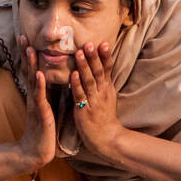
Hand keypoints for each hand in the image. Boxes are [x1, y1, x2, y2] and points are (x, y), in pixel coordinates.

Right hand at [15, 35, 56, 169]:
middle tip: (23, 36)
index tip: (26, 39)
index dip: (29, 55)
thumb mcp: (46, 109)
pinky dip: (40, 85)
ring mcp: (36, 104)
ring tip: (30, 49)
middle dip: (26, 54)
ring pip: (34, 81)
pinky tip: (40, 74)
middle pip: (29, 71)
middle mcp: (34, 97)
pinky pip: (40, 97)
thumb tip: (50, 82)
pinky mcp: (41, 113)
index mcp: (37, 95)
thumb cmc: (44, 132)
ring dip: (32, 64)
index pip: (32, 70)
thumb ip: (46, 96)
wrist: (37, 152)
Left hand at [69, 41, 123, 161]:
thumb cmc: (104, 118)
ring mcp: (93, 101)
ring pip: (89, 81)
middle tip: (89, 42)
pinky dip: (77, 84)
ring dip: (84, 66)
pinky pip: (80, 95)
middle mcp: (102, 92)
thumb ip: (103, 83)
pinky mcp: (84, 110)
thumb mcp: (107, 97)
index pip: (107, 68)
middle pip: (98, 71)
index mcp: (107, 88)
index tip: (103, 42)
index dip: (105, 56)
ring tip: (79, 52)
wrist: (106, 138)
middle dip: (94, 57)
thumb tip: (102, 69)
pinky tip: (73, 75)